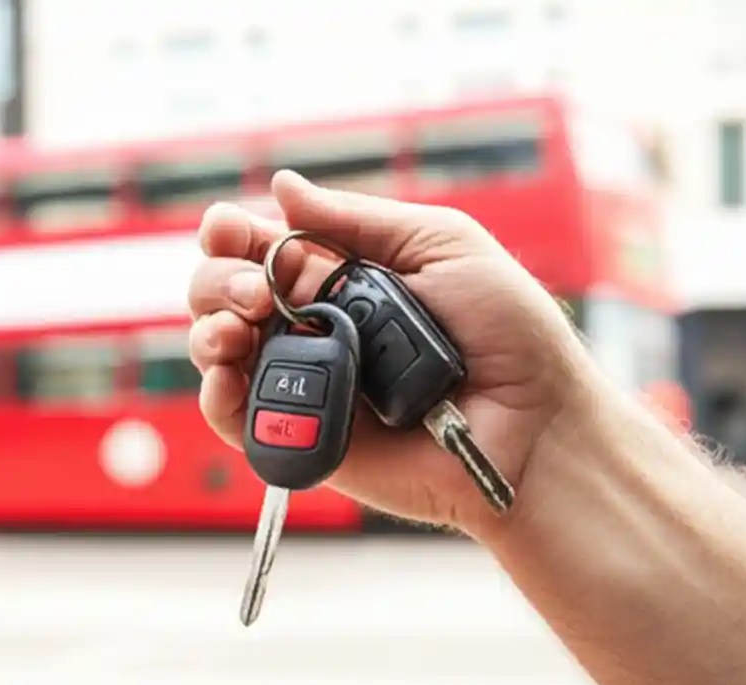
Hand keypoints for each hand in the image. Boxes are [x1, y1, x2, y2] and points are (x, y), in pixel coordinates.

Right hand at [188, 171, 590, 533]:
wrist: (536, 423)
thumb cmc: (509, 332)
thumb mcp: (441, 243)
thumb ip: (356, 220)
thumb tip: (281, 186)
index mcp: (343, 275)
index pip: (262, 247)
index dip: (231, 234)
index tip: (228, 230)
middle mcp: (315, 326)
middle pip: (227, 292)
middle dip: (220, 280)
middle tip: (256, 290)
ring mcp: (308, 383)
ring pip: (218, 349)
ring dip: (209, 327)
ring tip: (242, 325)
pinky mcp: (306, 438)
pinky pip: (236, 418)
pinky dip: (216, 393)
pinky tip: (228, 372)